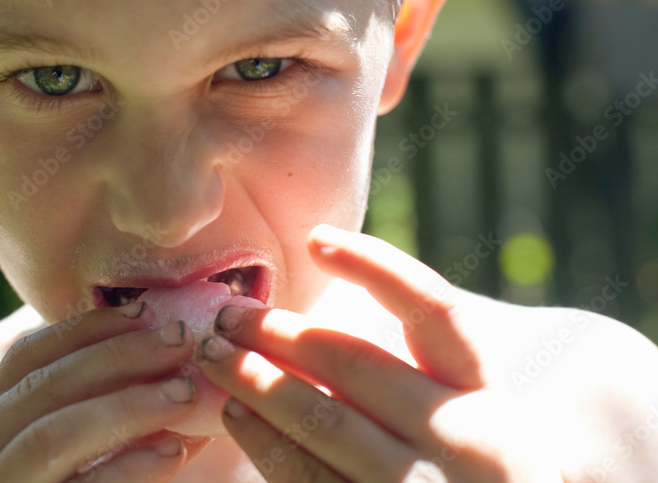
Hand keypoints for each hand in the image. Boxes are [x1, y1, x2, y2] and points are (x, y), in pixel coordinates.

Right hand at [0, 302, 206, 482]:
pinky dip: (123, 471)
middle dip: (112, 357)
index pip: (17, 362)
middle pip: (36, 391)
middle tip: (179, 340)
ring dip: (122, 405)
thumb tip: (107, 343)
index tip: (146, 311)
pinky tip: (170, 452)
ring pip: (47, 439)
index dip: (82, 331)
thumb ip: (48, 410)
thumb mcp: (18, 456)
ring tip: (184, 391)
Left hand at [198, 224, 563, 481]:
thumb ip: (410, 373)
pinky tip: (236, 414)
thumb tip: (307, 322)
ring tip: (214, 356)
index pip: (433, 309)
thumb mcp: (467, 418)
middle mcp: (460, 438)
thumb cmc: (467, 473)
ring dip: (256, 382)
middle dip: (279, 332)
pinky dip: (265, 441)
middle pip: (355, 363)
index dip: (375, 265)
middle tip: (228, 315)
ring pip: (321, 420)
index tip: (316, 238)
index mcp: (483, 393)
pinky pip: (309, 478)